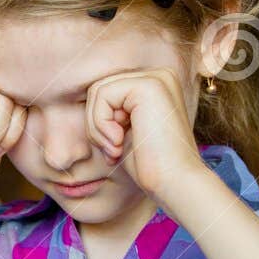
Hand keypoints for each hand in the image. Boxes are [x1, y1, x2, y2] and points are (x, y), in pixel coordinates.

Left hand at [85, 69, 208, 204]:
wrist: (174, 182)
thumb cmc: (149, 165)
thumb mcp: (123, 133)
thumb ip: (110, 113)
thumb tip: (85, 103)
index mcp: (155, 85)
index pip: (106, 92)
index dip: (100, 124)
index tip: (116, 150)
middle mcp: (159, 76)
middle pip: (100, 89)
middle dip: (96, 125)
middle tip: (113, 152)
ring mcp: (156, 78)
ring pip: (98, 91)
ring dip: (97, 127)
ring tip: (116, 149)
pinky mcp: (148, 85)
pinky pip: (102, 96)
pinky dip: (101, 124)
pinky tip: (119, 143)